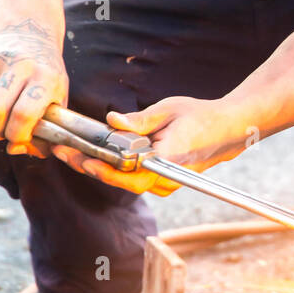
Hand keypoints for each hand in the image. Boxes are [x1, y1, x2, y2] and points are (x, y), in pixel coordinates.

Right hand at [0, 20, 67, 156]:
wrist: (29, 33)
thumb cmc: (45, 75)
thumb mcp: (57, 99)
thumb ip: (45, 132)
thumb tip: (15, 149)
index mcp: (46, 77)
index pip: (24, 114)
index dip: (18, 135)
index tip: (19, 138)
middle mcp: (19, 65)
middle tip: (3, 131)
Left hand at [49, 95, 249, 196]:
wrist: (229, 129)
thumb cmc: (201, 116)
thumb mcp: (169, 110)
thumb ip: (140, 119)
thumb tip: (112, 121)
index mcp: (168, 161)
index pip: (130, 175)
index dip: (103, 170)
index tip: (83, 160)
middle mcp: (167, 178)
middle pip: (122, 181)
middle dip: (91, 167)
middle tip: (65, 152)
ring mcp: (166, 183)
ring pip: (126, 181)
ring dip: (101, 168)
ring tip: (75, 151)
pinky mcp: (164, 181)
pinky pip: (135, 177)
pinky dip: (116, 168)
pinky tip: (99, 154)